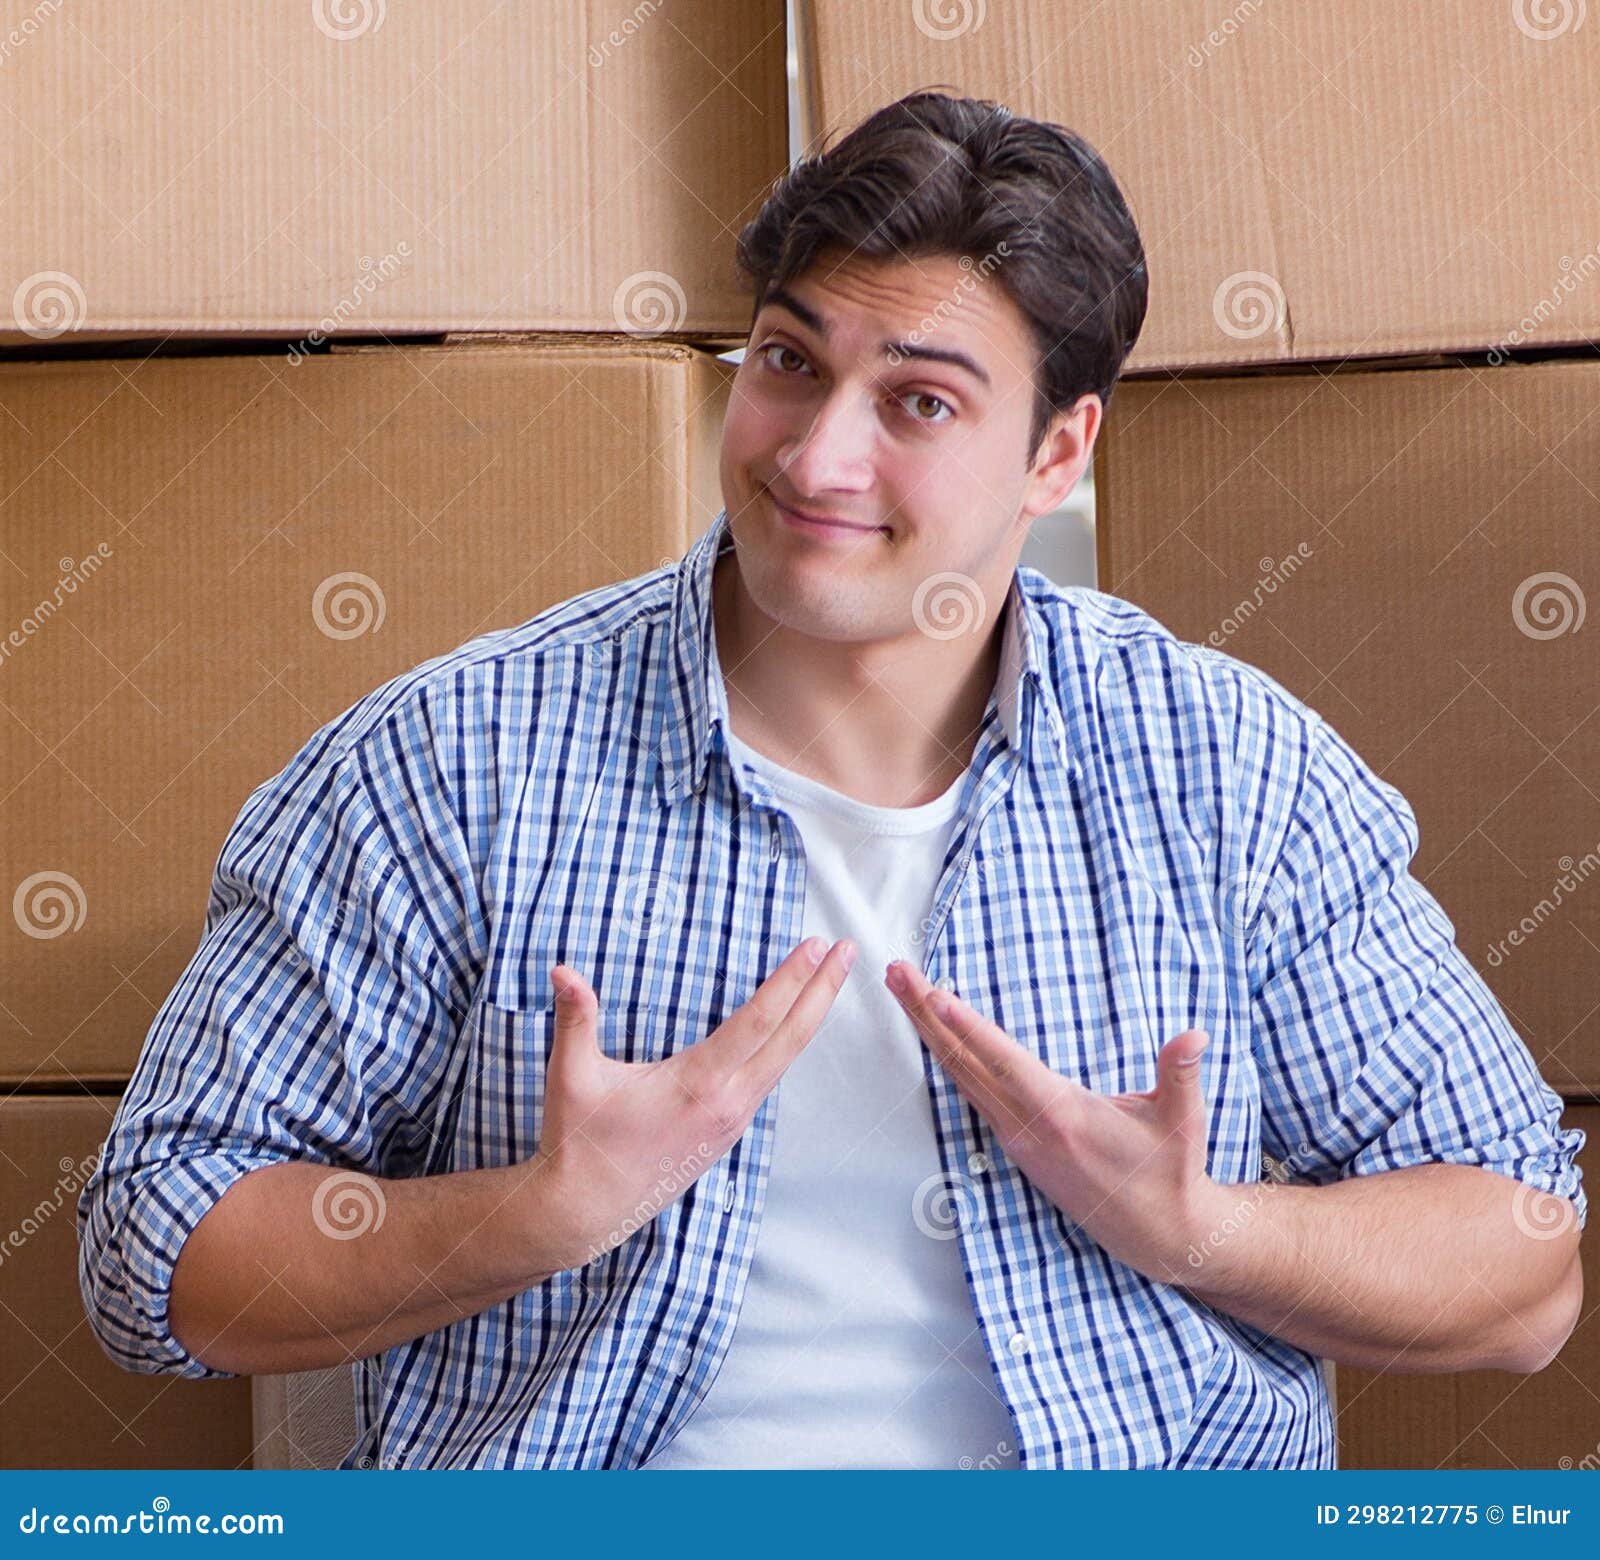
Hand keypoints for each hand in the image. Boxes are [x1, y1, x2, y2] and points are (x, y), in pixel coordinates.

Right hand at [533, 936, 855, 1269]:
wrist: (585, 1210)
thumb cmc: (578, 1142)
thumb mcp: (572, 1076)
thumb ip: (575, 1019)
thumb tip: (562, 971)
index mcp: (698, 1085)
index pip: (758, 1022)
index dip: (790, 981)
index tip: (814, 946)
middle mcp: (727, 1103)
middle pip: (792, 1038)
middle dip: (823, 989)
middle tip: (847, 949)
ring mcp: (732, 1121)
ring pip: (786, 1060)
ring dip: (811, 1015)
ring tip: (830, 978)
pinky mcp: (728, 1132)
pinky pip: (769, 1078)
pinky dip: (789, 1044)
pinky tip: (794, 1026)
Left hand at [886, 961, 1216, 1284]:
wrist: (1158, 1234)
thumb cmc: (1170, 1172)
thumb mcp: (1183, 1122)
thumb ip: (1180, 1074)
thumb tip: (1193, 1035)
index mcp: (1062, 1115)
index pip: (1004, 1062)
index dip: (968, 1028)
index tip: (933, 996)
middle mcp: (1028, 1127)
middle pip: (965, 1062)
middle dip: (926, 1014)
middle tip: (896, 972)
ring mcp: (1016, 1139)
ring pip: (960, 1076)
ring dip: (928, 1032)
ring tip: (903, 990)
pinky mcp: (1016, 1146)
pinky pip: (971, 1094)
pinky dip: (947, 1058)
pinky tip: (931, 1036)